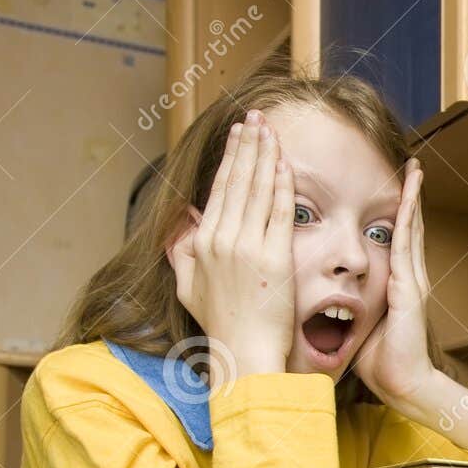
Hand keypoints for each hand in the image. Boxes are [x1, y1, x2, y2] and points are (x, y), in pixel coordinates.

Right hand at [167, 108, 295, 387]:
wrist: (244, 350)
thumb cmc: (221, 324)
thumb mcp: (188, 287)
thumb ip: (181, 252)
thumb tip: (182, 223)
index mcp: (203, 242)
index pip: (219, 190)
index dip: (231, 158)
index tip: (238, 135)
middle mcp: (222, 238)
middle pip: (237, 180)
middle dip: (247, 144)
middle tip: (255, 117)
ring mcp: (247, 245)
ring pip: (257, 188)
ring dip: (265, 154)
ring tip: (270, 128)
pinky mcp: (273, 255)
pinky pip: (278, 210)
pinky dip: (282, 183)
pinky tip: (285, 162)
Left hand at [351, 157, 438, 403]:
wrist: (404, 383)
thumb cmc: (380, 361)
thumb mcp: (359, 326)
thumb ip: (348, 307)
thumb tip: (325, 300)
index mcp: (396, 285)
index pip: (393, 240)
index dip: (393, 213)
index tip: (389, 187)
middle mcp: (408, 277)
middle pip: (406, 227)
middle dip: (409, 195)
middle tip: (410, 164)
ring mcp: (412, 280)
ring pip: (410, 229)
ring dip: (413, 197)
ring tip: (414, 169)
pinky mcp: (410, 287)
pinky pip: (407, 245)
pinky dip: (408, 219)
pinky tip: (409, 198)